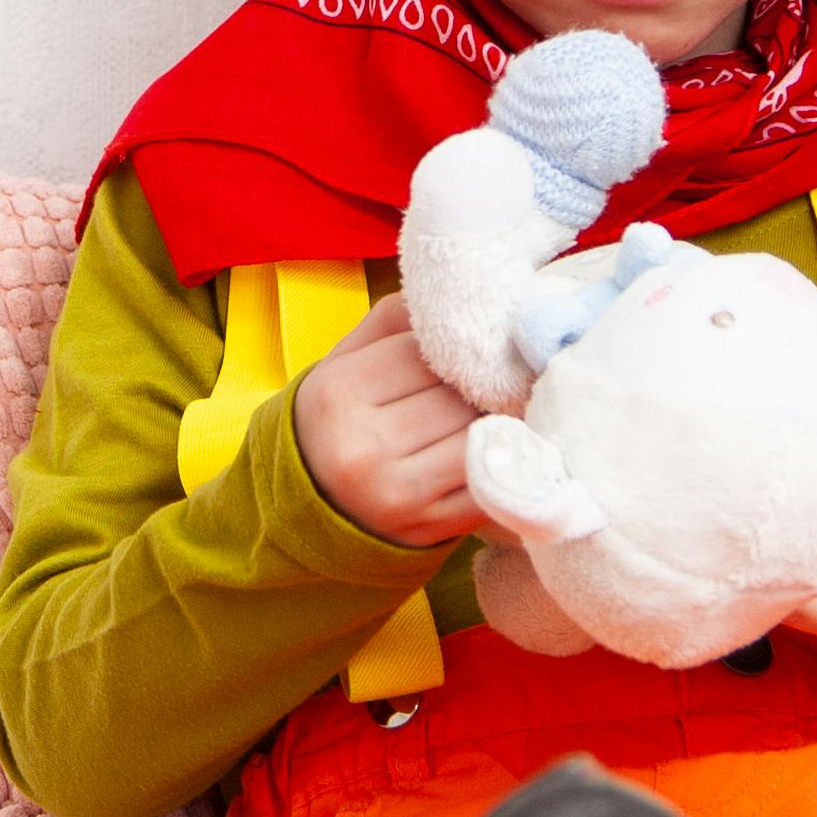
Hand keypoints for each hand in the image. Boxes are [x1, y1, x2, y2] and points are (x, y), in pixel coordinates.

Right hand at [288, 294, 486, 552]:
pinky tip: (501, 445)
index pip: (423, 351)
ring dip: (498, 419)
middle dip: (480, 385)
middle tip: (501, 376)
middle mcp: (362, 446)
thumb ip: (392, 320)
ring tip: (501, 408)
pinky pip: (489, 481)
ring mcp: (398, 493)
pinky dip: (503, 459)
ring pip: (477, 435)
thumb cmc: (338, 422)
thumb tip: (459, 291)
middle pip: (456, 396)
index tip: (471, 347)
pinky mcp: (430, 526)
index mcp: (338, 394)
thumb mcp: (343, 363)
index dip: (454, 346)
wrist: (314, 508)